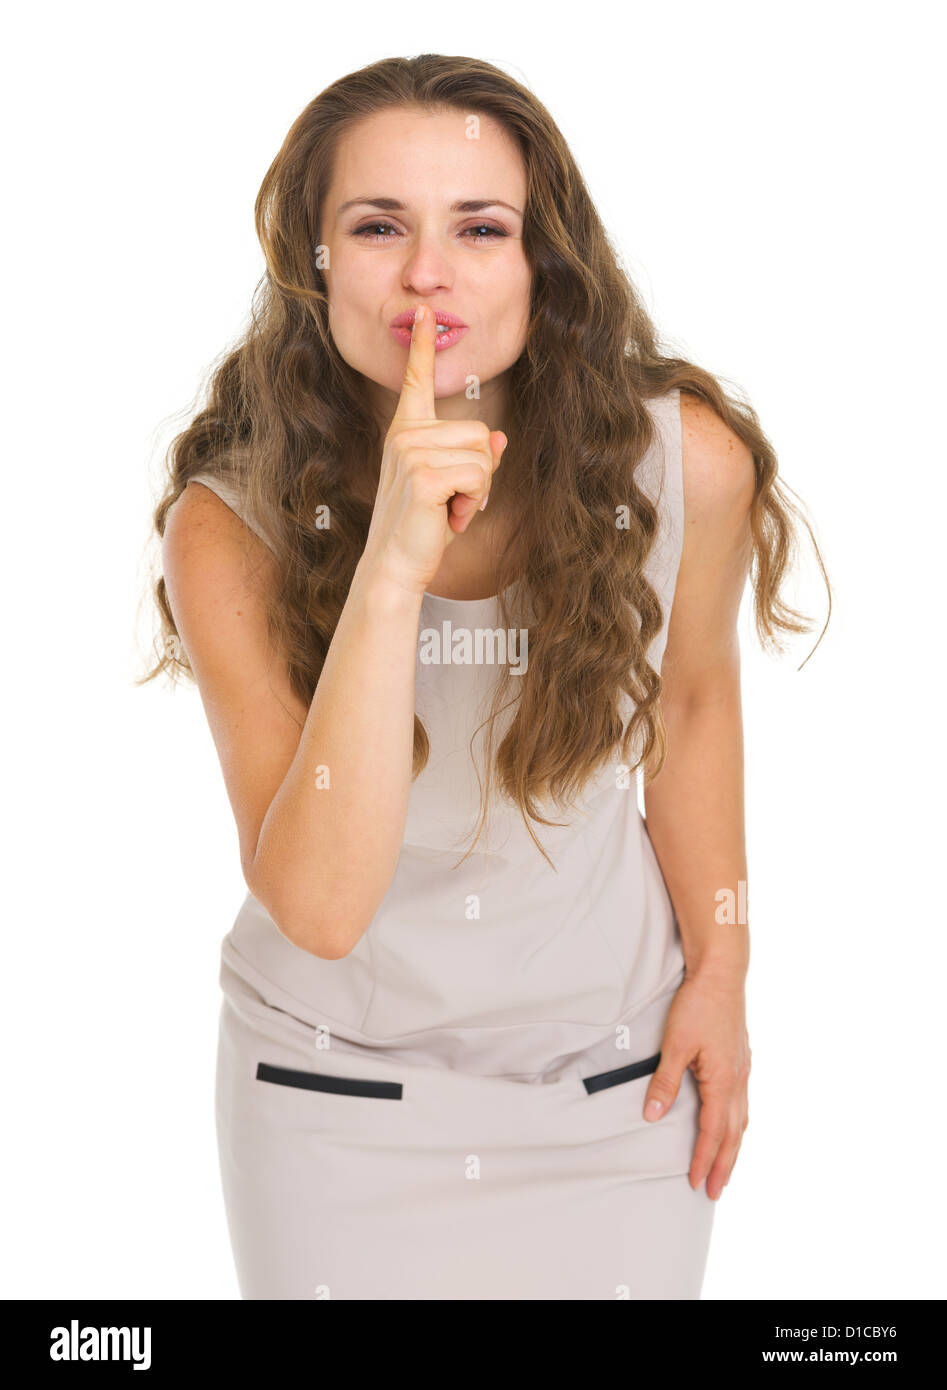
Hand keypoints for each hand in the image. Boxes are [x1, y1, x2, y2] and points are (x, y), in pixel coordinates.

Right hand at [360, 304, 507, 597]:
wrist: (396, 565)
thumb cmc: (423, 528)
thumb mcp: (454, 489)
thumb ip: (474, 460)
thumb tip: (500, 439)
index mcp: (407, 432)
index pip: (416, 382)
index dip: (423, 347)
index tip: (425, 312)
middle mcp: (406, 435)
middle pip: (480, 432)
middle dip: (480, 473)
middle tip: (451, 502)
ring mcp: (411, 452)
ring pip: (483, 455)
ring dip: (477, 491)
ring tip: (447, 510)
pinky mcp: (424, 473)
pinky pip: (478, 475)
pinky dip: (474, 502)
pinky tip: (448, 518)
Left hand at [642, 971, 750, 1199]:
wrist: (721, 975)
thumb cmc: (699, 1006)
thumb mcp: (675, 1045)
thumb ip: (665, 1083)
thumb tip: (652, 1115)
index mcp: (723, 1082)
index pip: (713, 1132)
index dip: (704, 1160)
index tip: (697, 1182)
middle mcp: (739, 1081)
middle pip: (733, 1134)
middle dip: (724, 1165)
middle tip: (715, 1192)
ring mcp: (744, 1070)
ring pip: (742, 1120)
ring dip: (734, 1147)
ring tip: (726, 1167)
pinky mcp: (742, 1060)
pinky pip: (744, 1103)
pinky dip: (738, 1124)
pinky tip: (733, 1124)